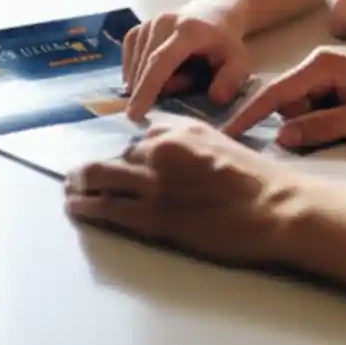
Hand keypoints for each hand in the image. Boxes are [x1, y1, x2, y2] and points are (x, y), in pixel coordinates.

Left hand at [64, 119, 345, 287]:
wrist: (275, 207)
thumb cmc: (261, 181)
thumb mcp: (227, 144)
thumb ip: (196, 142)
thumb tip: (176, 152)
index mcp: (183, 129)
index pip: (143, 134)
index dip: (132, 150)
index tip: (124, 158)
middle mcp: (160, 149)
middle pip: (115, 153)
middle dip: (96, 165)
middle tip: (81, 174)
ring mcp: (151, 182)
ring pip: (98, 175)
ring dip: (80, 182)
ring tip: (70, 188)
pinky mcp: (148, 215)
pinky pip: (103, 206)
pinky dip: (83, 205)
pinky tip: (74, 206)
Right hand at [122, 4, 250, 120]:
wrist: (214, 12)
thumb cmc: (225, 42)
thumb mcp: (239, 60)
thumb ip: (231, 80)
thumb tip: (215, 99)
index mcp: (188, 30)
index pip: (160, 61)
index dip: (147, 89)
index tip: (135, 115)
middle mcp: (162, 22)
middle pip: (146, 67)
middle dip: (156, 89)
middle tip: (183, 88)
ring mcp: (147, 24)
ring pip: (137, 66)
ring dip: (151, 82)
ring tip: (179, 75)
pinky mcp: (137, 30)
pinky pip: (130, 61)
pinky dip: (139, 75)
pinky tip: (157, 76)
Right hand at [223, 49, 345, 150]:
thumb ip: (318, 128)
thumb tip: (282, 138)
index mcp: (320, 66)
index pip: (274, 94)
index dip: (249, 116)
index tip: (226, 136)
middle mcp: (318, 66)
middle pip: (286, 103)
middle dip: (299, 123)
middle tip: (338, 128)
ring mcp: (327, 76)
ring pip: (299, 109)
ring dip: (314, 124)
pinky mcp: (335, 88)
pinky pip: (314, 110)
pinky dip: (323, 122)